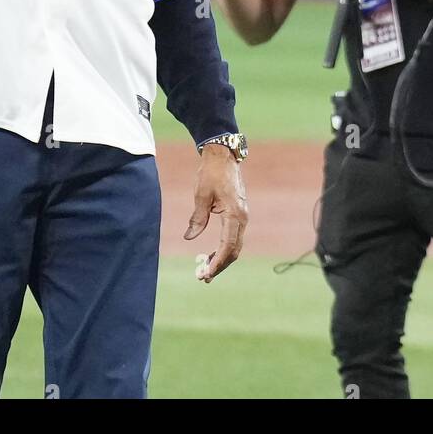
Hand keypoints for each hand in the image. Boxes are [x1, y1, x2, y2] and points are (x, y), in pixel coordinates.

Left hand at [184, 146, 247, 282]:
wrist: (223, 155)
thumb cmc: (211, 173)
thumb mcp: (201, 195)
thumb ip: (197, 218)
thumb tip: (190, 238)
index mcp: (234, 214)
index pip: (228, 246)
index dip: (217, 262)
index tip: (205, 274)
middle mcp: (242, 217)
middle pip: (234, 250)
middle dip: (219, 265)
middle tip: (202, 277)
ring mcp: (242, 216)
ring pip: (235, 245)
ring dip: (222, 259)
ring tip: (205, 271)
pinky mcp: (239, 214)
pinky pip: (234, 237)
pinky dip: (224, 248)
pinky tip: (212, 255)